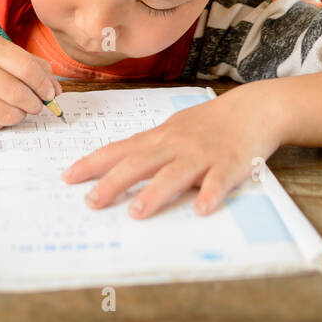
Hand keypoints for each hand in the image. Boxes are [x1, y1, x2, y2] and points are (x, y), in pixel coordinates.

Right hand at [0, 32, 62, 130]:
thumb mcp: (0, 51)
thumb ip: (32, 65)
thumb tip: (56, 91)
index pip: (27, 68)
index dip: (44, 84)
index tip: (50, 93)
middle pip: (19, 94)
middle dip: (36, 103)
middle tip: (37, 104)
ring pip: (9, 114)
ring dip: (20, 114)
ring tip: (15, 106)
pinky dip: (1, 121)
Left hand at [62, 83, 284, 218]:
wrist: (253, 109)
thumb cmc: (210, 123)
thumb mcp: (175, 129)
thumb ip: (150, 148)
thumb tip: (118, 168)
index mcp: (161, 137)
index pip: (120, 149)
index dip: (93, 163)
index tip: (68, 177)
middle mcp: (176, 145)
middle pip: (139, 163)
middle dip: (113, 182)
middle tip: (91, 202)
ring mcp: (203, 155)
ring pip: (175, 174)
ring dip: (155, 193)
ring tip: (136, 212)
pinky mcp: (230, 164)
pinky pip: (219, 181)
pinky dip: (211, 194)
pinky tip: (202, 210)